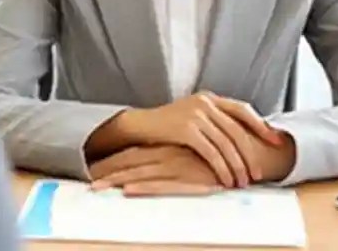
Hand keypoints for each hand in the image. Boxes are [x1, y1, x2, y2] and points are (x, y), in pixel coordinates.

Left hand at [89, 146, 221, 196]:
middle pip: (129, 162)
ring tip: (95, 187)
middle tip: (86, 181)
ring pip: (140, 173)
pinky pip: (162, 184)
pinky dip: (144, 188)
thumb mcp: (197, 149)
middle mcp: (168, 153)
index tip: (91, 169)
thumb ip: (178, 153)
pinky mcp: (188, 178)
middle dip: (106, 171)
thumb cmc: (225, 153)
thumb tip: (159, 161)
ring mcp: (177, 164)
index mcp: (168, 146)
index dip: (111, 161)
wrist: (251, 152)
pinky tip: (128, 191)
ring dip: (115, 180)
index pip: (132, 153)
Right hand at [119, 91, 283, 188]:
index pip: (243, 109)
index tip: (276, 141)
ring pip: (226, 143)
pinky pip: (211, 152)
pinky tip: (226, 180)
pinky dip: (222, 168)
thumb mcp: (192, 117)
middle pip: (237, 130)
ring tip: (243, 182)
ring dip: (237, 166)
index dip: (261, 125)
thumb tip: (239, 140)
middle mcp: (205, 102)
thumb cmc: (167, 126)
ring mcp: (196, 114)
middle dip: (250, 153)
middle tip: (260, 172)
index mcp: (210, 98)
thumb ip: (213, 121)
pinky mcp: (186, 129)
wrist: (138, 126)